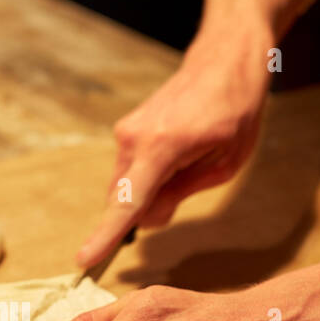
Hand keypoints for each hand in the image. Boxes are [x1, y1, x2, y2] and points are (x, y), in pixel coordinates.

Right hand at [77, 27, 271, 268]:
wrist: (224, 61)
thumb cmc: (235, 111)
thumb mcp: (224, 163)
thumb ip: (181, 194)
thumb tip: (146, 220)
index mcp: (162, 147)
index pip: (128, 202)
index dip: (106, 235)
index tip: (84, 259)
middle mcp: (133, 138)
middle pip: (122, 201)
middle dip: (146, 211)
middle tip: (183, 191)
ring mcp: (125, 132)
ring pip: (125, 187)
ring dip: (149, 192)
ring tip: (187, 164)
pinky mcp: (125, 130)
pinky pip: (128, 170)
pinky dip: (146, 177)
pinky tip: (175, 156)